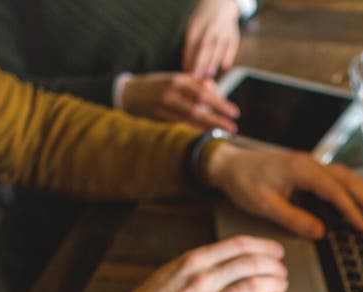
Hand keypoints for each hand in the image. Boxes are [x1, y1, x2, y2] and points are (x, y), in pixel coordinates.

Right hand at [116, 236, 286, 291]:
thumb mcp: (172, 271)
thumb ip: (201, 264)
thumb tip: (234, 260)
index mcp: (192, 261)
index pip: (238, 246)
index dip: (264, 247)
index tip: (276, 251)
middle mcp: (202, 280)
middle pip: (251, 264)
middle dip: (274, 266)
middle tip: (282, 270)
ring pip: (254, 286)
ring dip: (275, 284)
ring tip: (282, 284)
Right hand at [121, 72, 238, 131]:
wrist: (129, 93)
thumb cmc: (158, 86)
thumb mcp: (175, 79)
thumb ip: (195, 83)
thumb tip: (215, 89)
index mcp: (177, 80)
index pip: (203, 92)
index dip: (219, 103)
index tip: (234, 112)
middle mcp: (170, 93)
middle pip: (197, 108)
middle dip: (216, 119)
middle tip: (232, 128)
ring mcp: (162, 108)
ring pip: (188, 121)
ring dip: (206, 130)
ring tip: (220, 136)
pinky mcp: (156, 120)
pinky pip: (177, 129)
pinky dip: (190, 134)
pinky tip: (201, 140)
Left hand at [182, 0, 240, 78]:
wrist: (220, 6)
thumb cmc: (203, 23)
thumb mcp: (193, 28)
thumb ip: (190, 46)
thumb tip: (187, 68)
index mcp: (197, 24)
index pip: (192, 43)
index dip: (189, 58)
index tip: (187, 71)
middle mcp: (210, 26)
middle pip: (205, 47)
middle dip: (200, 63)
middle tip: (197, 77)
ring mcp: (223, 30)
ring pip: (218, 47)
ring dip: (213, 62)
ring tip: (209, 74)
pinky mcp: (233, 34)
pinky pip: (232, 46)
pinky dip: (229, 56)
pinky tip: (224, 66)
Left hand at [206, 143, 362, 238]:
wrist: (229, 164)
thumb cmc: (243, 183)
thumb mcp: (265, 205)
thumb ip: (293, 218)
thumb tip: (320, 232)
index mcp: (301, 170)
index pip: (335, 191)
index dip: (352, 210)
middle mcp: (310, 163)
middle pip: (346, 182)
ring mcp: (310, 164)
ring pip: (345, 177)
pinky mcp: (307, 169)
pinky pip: (337, 175)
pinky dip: (353, 185)